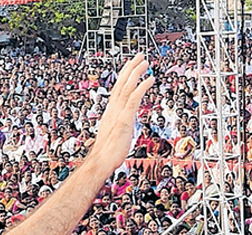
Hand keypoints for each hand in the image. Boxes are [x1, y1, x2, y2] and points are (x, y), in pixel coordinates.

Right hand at [87, 55, 153, 173]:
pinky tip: (150, 79)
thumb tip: (125, 126)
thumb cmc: (107, 152)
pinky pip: (134, 99)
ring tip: (146, 62)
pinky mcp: (124, 119)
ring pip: (127, 87)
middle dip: (131, 68)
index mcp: (111, 111)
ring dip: (137, 73)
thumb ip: (120, 125)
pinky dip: (142, 87)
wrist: (101, 161)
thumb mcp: (115, 134)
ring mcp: (118, 113)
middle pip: (122, 83)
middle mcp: (113, 108)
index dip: (125, 75)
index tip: (131, 66)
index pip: (118, 88)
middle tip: (140, 56)